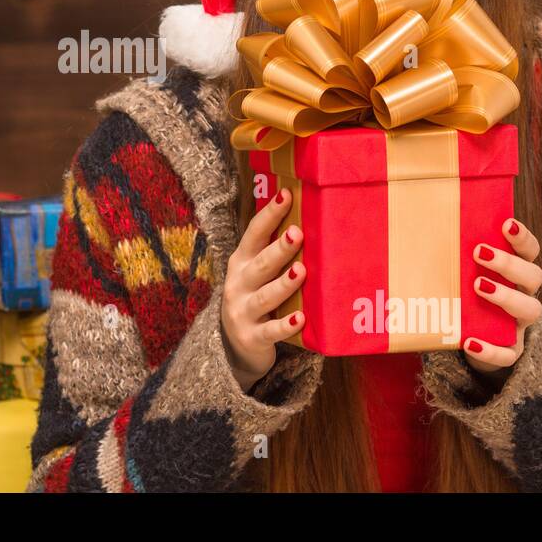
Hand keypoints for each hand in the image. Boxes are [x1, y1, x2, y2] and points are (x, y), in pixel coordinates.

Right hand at [220, 187, 306, 390]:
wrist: (233, 346)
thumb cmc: (255, 297)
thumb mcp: (256, 273)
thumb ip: (272, 252)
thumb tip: (308, 221)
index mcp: (241, 262)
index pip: (254, 234)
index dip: (269, 215)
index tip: (286, 195)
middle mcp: (238, 283)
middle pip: (261, 264)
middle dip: (279, 249)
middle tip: (298, 233)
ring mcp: (242, 311)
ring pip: (266, 296)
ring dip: (284, 284)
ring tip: (301, 271)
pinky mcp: (252, 337)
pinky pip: (271, 331)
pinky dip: (285, 326)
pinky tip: (300, 319)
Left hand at [461, 216, 541, 379]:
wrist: (469, 338)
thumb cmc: (462, 295)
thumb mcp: (460, 274)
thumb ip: (451, 256)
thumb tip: (414, 229)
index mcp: (514, 272)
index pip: (529, 251)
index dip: (522, 238)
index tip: (506, 224)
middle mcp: (523, 294)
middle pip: (533, 275)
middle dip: (508, 263)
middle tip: (479, 253)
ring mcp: (519, 324)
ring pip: (531, 309)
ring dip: (506, 296)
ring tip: (478, 286)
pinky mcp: (510, 350)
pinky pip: (507, 354)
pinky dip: (490, 349)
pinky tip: (469, 341)